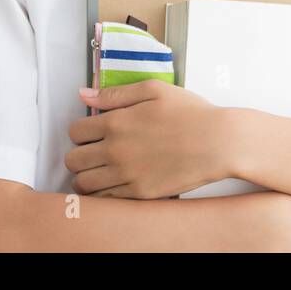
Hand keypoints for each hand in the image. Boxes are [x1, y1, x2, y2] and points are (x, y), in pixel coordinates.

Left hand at [65, 80, 232, 199]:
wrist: (218, 142)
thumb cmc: (190, 113)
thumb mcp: (153, 89)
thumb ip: (115, 93)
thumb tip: (84, 94)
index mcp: (116, 122)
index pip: (75, 132)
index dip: (80, 131)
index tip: (92, 132)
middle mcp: (115, 150)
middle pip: (73, 160)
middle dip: (79, 154)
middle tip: (93, 151)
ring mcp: (126, 174)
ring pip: (83, 183)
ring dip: (86, 176)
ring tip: (99, 170)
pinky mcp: (139, 193)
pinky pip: (104, 200)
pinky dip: (102, 193)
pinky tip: (113, 183)